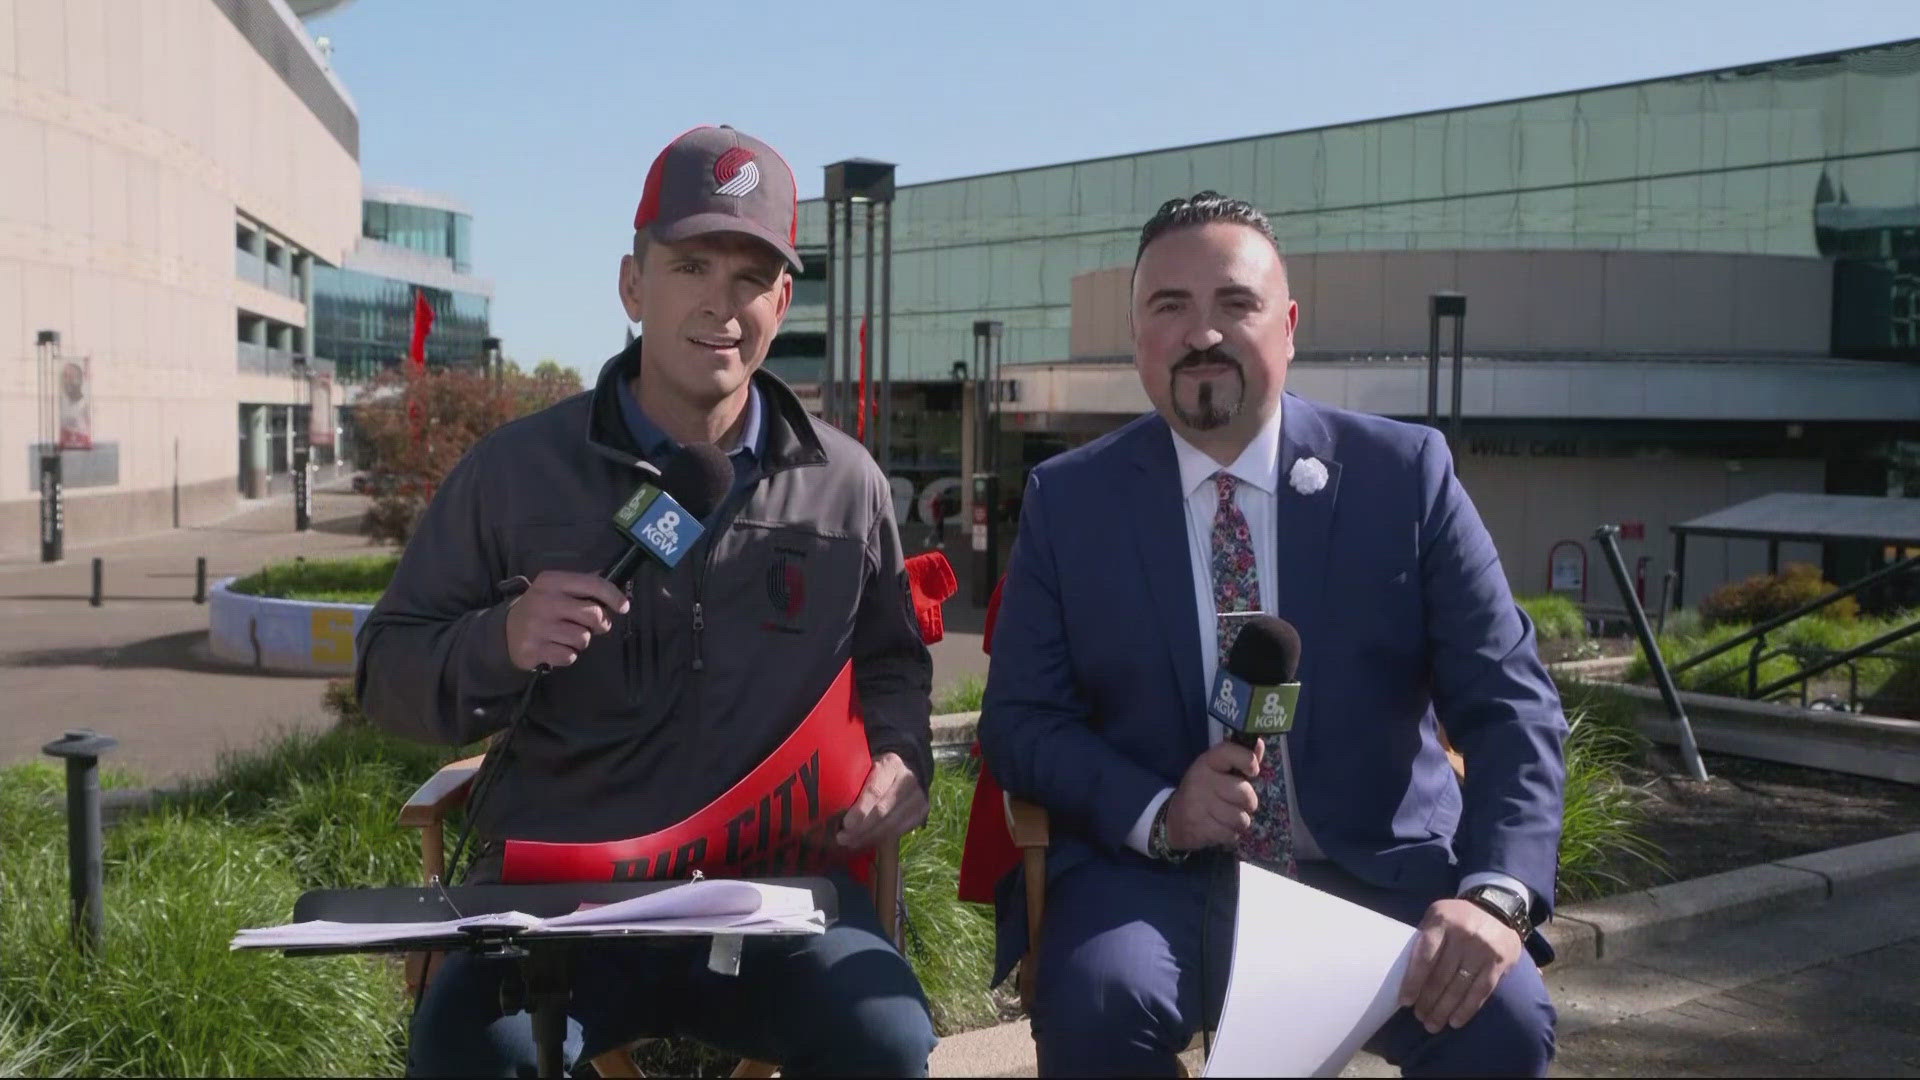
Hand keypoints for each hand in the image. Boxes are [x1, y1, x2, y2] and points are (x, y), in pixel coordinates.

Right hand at [503, 571, 628, 670]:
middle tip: (592, 626)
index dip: (613, 596)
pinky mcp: (532, 649)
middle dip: (599, 624)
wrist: (506, 631)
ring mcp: (536, 626)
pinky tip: (555, 648)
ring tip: (566, 636)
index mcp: (552, 581)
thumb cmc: (542, 608)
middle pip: (593, 614)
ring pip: (583, 638)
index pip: (593, 584)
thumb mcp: (557, 589)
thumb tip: (613, 582)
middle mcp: (543, 601)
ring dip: (581, 641)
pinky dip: (568, 655)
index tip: (624, 607)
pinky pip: (569, 656)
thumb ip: (583, 585)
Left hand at [836, 753, 927, 849]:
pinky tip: (864, 841)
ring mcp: (918, 798)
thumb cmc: (877, 769)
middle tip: (842, 838)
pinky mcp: (921, 813)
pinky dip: (879, 839)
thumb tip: (829, 801)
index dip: (861, 810)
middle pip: (883, 811)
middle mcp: (908, 780)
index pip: (875, 790)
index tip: (846, 824)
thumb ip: (854, 779)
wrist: (908, 769)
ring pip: (891, 825)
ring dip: (868, 837)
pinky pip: (898, 832)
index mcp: (891, 764)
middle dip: (861, 828)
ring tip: (850, 843)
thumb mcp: (866, 765)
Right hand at [1164, 739, 1263, 850]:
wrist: (1174, 818)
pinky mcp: (1199, 828)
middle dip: (1249, 803)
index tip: (1252, 771)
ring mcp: (1198, 805)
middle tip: (1240, 803)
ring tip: (1228, 817)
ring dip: (1240, 821)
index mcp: (1208, 762)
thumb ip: (1241, 758)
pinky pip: (1231, 834)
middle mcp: (1201, 780)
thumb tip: (1259, 743)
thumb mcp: (1219, 770)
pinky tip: (1219, 828)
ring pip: (1241, 818)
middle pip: (1244, 793)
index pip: (1230, 752)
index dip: (1247, 760)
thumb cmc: (1205, 791)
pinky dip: (1230, 834)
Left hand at [1398, 899, 1524, 1032]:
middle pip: (1441, 976)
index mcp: (1441, 921)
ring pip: (1459, 987)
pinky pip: (1481, 991)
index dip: (1413, 982)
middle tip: (1419, 1017)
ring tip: (1432, 1024)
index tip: (1405, 1001)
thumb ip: (1424, 939)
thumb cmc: (1456, 918)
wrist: (1497, 908)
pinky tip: (1455, 1021)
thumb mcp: (1437, 917)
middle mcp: (1463, 934)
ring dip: (1444, 1010)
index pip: (1424, 957)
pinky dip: (1467, 1009)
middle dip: (1428, 1001)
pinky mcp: (1499, 962)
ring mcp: (1483, 949)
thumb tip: (1403, 974)